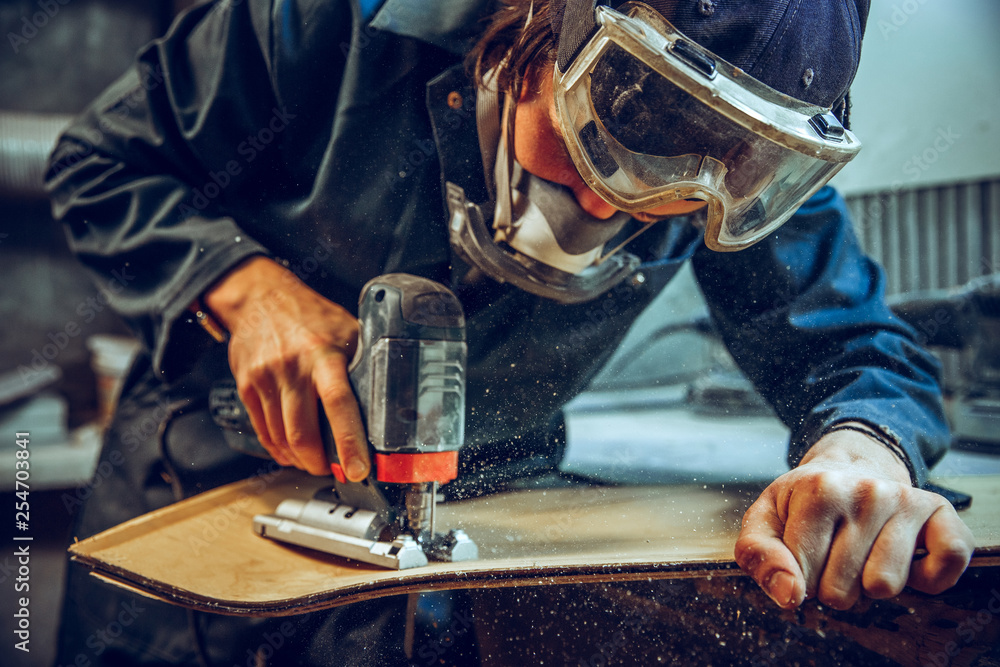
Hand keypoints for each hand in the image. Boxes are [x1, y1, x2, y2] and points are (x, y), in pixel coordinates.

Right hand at [203, 256, 369, 478]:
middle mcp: (292, 368)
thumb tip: (391, 397)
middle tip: (337, 469)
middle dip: (320, 463)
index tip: (359, 467)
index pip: (338, 403)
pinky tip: (291, 452)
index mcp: (324, 354)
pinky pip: (263, 432)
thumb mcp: (347, 330)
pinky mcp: (247, 388)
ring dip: (300, 459)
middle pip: (303, 433)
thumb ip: (364, 361)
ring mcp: (265, 379)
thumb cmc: (310, 315)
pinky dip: (280, 450)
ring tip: (315, 461)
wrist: (259, 297)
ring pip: (281, 439)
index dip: (349, 441)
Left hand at [734, 424, 973, 609]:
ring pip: (884, 587)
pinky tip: (905, 559)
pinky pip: (944, 569)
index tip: (802, 551)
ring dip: (869, 584)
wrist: (850, 469)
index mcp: (819, 490)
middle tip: (833, 551)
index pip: (802, 575)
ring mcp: (907, 501)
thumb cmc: (804, 501)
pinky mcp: (942, 514)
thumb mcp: (766, 519)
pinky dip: (925, 580)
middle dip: (831, 583)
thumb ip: (759, 555)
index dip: (799, 576)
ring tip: (863, 552)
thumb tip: (790, 595)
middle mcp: (868, 491)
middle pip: (840, 590)